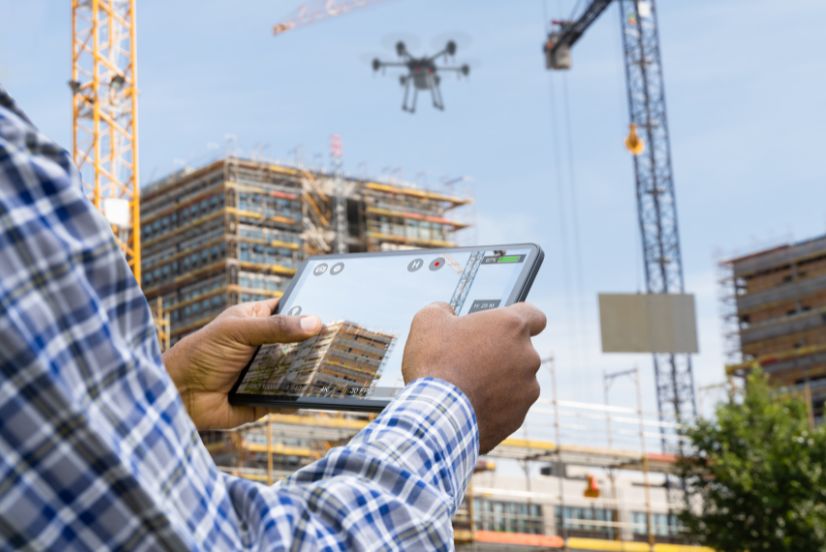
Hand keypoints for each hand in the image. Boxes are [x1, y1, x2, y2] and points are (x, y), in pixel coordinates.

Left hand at [163, 298, 322, 430]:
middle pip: (300, 342)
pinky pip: (290, 397)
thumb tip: (315, 322)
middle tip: (343, 341)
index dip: (312, 310)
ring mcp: (267, 372)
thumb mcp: (239, 332)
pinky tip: (319, 392)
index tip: (338, 310)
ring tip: (338, 365)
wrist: (178, 395)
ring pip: (299, 370)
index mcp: (258, 321)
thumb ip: (276, 327)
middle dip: (318, 343)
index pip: (292, 310)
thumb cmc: (201, 353)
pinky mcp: (266, 398)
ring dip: (312, 370)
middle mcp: (266, 345)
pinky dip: (301, 396)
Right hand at [402, 302, 545, 453]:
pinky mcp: (519, 416)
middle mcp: (527, 356)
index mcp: (511, 326)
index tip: (507, 327)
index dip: (521, 319)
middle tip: (471, 359)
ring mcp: (527, 389)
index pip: (535, 316)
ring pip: (517, 381)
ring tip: (468, 386)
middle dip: (500, 354)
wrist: (437, 415)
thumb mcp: (428, 321)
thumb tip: (447, 311)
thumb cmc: (435, 363)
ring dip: (498, 381)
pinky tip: (470, 406)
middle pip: (520, 351)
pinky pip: (509, 407)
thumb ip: (443, 309)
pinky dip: (494, 406)